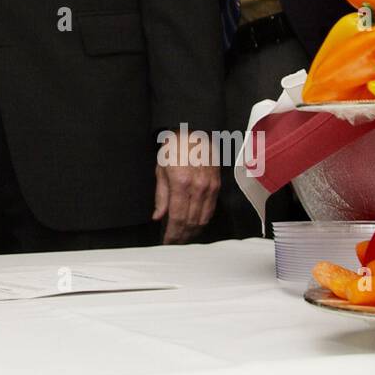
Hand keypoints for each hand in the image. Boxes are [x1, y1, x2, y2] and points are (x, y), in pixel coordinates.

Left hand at [152, 129, 218, 243]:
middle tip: (174, 243)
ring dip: (193, 232)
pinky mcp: (217, 186)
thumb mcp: (161, 170)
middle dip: (182, 236)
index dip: (172, 234)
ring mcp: (210, 188)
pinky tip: (195, 226)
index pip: (177, 218)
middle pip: (191, 222)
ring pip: (203, 219)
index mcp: (180, 184)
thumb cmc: (174, 148)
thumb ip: (160, 196)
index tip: (166, 242)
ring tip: (183, 238)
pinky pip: (211, 210)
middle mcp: (198, 188)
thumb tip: (158, 217)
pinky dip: (203, 221)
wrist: (194, 131)